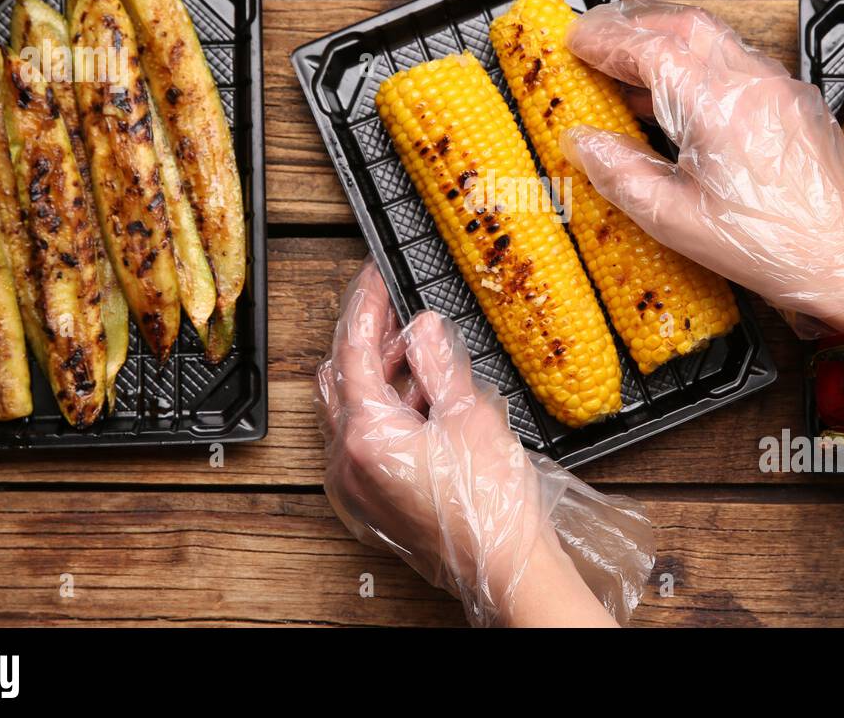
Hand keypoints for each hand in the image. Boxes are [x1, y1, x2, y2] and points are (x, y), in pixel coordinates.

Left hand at [314, 259, 654, 625]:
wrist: (504, 567)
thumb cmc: (489, 503)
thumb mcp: (470, 415)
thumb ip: (440, 364)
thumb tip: (424, 327)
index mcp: (365, 435)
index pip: (353, 352)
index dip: (366, 307)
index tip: (375, 276)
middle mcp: (347, 462)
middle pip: (340, 380)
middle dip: (366, 339)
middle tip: (394, 308)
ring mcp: (356, 485)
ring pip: (348, 412)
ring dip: (377, 376)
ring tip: (415, 350)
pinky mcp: (372, 500)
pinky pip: (362, 442)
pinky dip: (382, 411)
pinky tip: (420, 396)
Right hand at [560, 0, 843, 322]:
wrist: (840, 259)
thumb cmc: (768, 245)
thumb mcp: (673, 218)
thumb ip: (618, 172)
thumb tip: (580, 143)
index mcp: (717, 105)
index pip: (649, 48)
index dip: (604, 40)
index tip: (576, 41)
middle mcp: (753, 82)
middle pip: (684, 25)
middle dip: (634, 25)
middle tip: (597, 39)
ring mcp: (779, 87)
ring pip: (715, 39)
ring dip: (668, 43)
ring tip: (631, 71)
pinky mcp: (795, 101)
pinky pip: (740, 63)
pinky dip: (700, 66)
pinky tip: (681, 99)